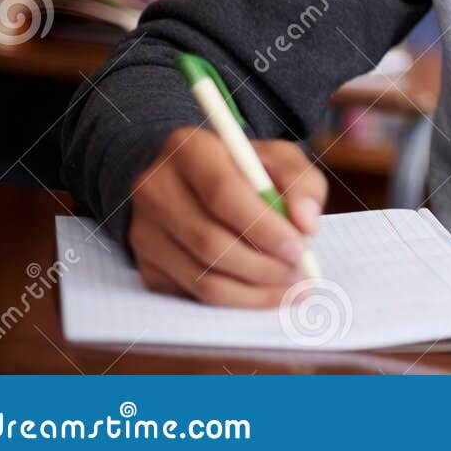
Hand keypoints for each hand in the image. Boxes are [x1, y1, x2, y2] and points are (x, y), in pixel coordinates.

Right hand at [129, 126, 326, 307]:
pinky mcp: (146, 267)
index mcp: (189, 148)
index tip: (299, 248)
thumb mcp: (281, 160)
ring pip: (202, 277)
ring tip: (290, 287)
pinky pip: (192, 296)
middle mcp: (155, 188)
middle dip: (263, 266)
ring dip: (253, 291)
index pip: (221, 192)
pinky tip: (263, 292)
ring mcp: (144, 231)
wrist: (204, 185)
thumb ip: (302, 183)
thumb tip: (305, 224)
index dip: (264, 227)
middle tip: (300, 275)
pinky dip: (236, 301)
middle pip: (209, 241)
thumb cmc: (249, 170)